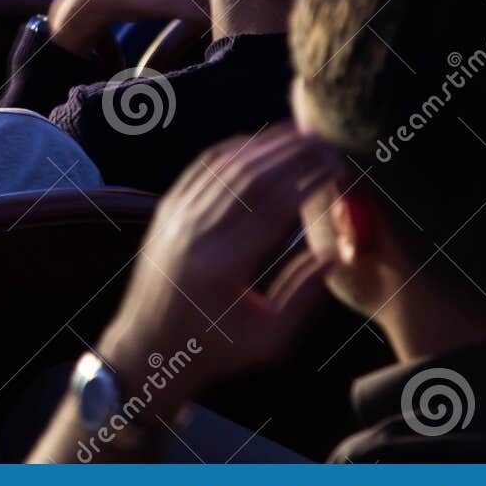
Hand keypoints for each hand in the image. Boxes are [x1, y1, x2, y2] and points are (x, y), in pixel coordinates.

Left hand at [95, 127, 349, 411]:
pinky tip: (257, 143)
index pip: (274, 207)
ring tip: (300, 134)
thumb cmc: (213, 351)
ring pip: (224, 167)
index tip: (339, 166)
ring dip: (264, 145)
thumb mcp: (269, 339)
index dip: (309, 180)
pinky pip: (199, 170)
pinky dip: (230, 151)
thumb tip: (335, 255)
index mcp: (222, 265)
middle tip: (327, 141)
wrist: (147, 349)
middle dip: (292, 154)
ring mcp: (175, 218)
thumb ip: (303, 295)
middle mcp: (194, 233)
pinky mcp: (165, 213)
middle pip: (250, 177)